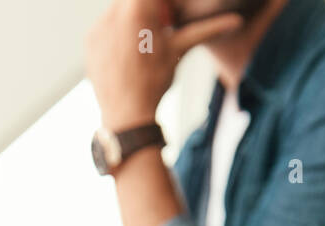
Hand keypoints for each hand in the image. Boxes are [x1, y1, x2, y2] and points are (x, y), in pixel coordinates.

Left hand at [86, 0, 242, 129]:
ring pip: (118, 9)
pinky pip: (104, 26)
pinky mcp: (89, 40)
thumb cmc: (156, 82)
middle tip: (157, 28)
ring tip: (141, 44)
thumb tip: (236, 22)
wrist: (127, 116)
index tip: (167, 16)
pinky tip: (127, 54)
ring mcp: (98, 27)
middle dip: (147, 9)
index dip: (163, 3)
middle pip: (134, 0)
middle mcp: (114, 14)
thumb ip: (207, 29)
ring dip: (131, 19)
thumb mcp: (180, 50)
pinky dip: (116, 32)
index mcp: (139, 10)